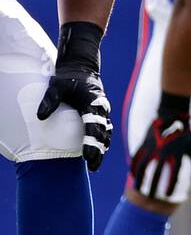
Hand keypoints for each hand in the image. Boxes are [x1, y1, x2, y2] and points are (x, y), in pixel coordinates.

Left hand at [37, 22, 112, 170]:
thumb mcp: (56, 86)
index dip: (91, 143)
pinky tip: (97, 150)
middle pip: (103, 134)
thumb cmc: (67, 78)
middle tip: (93, 167)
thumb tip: (40, 116)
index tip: (88, 158)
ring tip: (95, 163)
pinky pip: (104, 130)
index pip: (94, 127)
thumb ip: (49, 100)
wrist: (81, 67)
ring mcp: (102, 112)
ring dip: (101, 147)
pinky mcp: (100, 113)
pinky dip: (101, 141)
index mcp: (93, 103)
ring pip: (106, 133)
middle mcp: (101, 109)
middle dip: (99, 151)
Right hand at [130, 92, 190, 198]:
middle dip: (152, 186)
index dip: (170, 184)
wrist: (172, 115)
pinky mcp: (144, 143)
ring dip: (139, 179)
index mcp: (177, 152)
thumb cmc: (186, 136)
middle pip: (156, 172)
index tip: (167, 195)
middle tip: (151, 198)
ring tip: (138, 190)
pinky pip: (137, 157)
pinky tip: (133, 176)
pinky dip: (134, 167)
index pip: (174, 172)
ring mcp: (152, 146)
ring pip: (143, 166)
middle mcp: (163, 151)